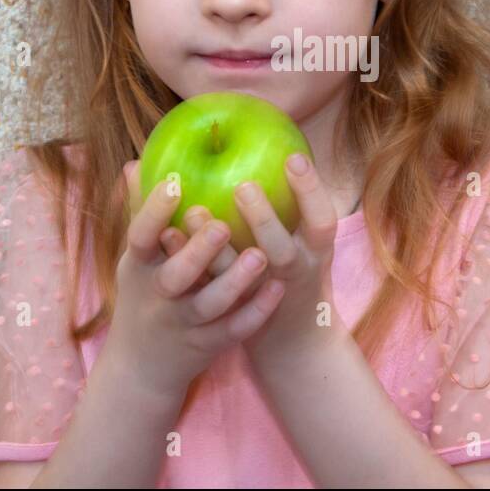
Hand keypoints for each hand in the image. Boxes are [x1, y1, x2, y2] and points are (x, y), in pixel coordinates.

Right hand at [107, 160, 286, 399]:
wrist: (141, 368)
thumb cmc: (143, 295)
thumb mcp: (135, 258)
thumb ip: (140, 212)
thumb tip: (136, 162)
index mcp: (138, 267)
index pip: (140, 236)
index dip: (154, 211)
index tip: (176, 182)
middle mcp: (158, 295)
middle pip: (175, 276)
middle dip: (197, 252)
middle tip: (222, 224)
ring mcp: (184, 322)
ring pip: (209, 305)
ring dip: (234, 281)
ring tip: (260, 256)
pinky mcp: (208, 344)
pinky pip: (234, 329)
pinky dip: (255, 311)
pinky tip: (277, 288)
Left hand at [167, 152, 339, 369]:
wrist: (294, 343)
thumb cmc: (297, 274)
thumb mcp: (309, 242)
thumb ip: (298, 204)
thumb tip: (280, 147)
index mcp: (316, 254)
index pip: (323, 221)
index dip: (311, 191)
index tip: (293, 157)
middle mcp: (292, 279)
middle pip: (281, 252)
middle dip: (264, 220)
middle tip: (242, 185)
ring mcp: (259, 302)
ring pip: (239, 281)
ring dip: (215, 248)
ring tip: (193, 210)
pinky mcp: (231, 320)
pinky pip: (208, 294)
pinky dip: (188, 266)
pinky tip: (167, 237)